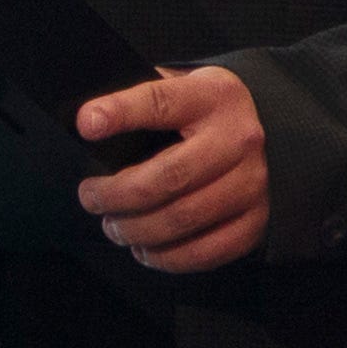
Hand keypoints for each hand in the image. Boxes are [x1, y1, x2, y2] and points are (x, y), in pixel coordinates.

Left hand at [74, 65, 269, 272]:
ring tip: (113, 226)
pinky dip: (165, 257)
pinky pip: (204, 252)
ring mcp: (252, 183)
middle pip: (169, 176)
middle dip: (117, 194)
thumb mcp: (179, 90)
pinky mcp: (255, 221)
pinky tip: (144, 248)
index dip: (121, 113)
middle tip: (91, 198)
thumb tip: (88, 124)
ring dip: (135, 230)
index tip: (86, 125)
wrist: (260, 136)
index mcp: (214, 96)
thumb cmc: (199, 117)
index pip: (161, 102)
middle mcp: (239, 139)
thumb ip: (141, 102)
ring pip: (182, 219)